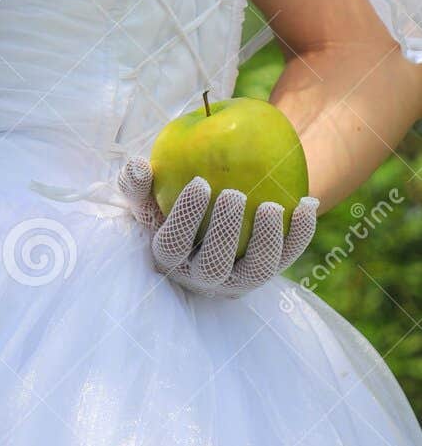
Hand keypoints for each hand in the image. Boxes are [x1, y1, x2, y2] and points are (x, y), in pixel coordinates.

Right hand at [117, 156, 318, 297]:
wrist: (205, 226)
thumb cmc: (168, 205)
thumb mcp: (148, 197)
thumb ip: (138, 184)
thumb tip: (139, 165)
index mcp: (171, 258)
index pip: (174, 244)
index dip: (186, 217)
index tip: (199, 182)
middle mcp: (204, 277)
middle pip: (215, 264)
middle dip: (225, 232)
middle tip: (233, 194)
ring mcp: (239, 280)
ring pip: (256, 271)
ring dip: (265, 241)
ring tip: (270, 206)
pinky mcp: (268, 274)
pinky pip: (288, 257)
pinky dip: (300, 234)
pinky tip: (307, 203)